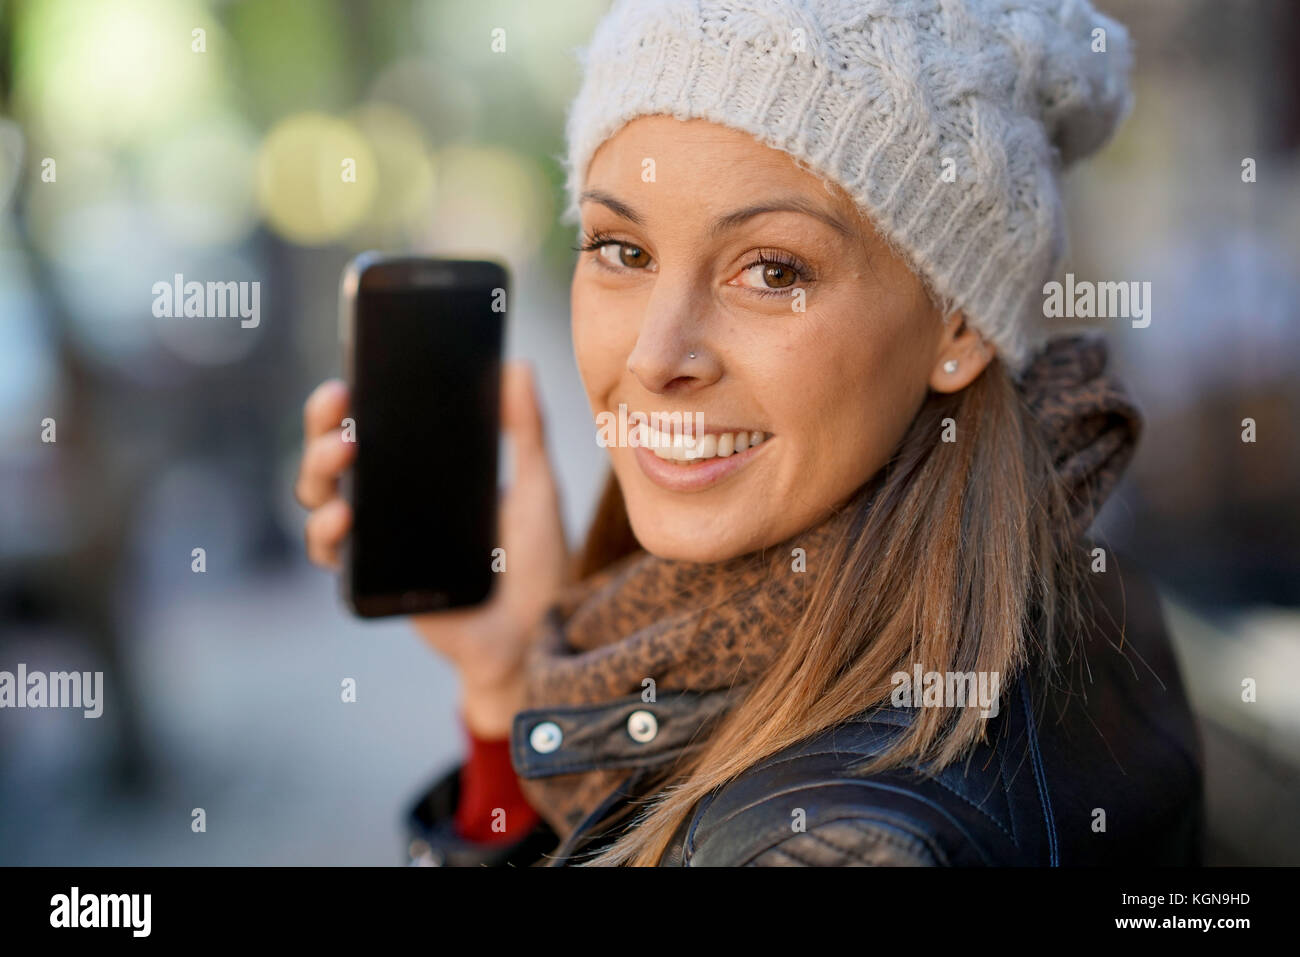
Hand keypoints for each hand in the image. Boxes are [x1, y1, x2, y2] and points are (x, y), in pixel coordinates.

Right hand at [294, 362, 569, 736]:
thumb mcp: (537, 487)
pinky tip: (343, 517)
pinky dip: (326, 532)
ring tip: (344, 455)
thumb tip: (517, 365)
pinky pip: (331, 553)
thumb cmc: (540, 564)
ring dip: (317, 470)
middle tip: (339, 403)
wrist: (536, 635)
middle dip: (324, 424)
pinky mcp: (373, 579)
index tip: (354, 371)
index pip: (378, 425)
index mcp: (427, 471)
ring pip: (321, 497)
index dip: (356, 399)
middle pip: (337, 454)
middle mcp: (394, 501)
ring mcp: (380, 540)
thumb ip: (528, 429)